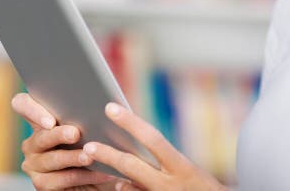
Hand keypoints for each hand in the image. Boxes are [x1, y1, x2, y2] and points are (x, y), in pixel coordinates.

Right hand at [11, 92, 135, 190]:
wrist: (101, 176)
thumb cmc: (96, 145)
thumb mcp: (92, 126)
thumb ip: (87, 112)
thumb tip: (103, 101)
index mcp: (40, 120)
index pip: (22, 104)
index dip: (31, 110)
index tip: (50, 121)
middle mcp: (33, 142)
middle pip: (41, 135)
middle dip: (58, 135)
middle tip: (75, 134)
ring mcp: (34, 164)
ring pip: (52, 159)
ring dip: (73, 157)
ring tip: (91, 156)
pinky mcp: (41, 184)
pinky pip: (62, 179)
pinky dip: (83, 175)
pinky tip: (99, 172)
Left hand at [82, 102, 229, 190]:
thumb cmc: (201, 187)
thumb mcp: (187, 169)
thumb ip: (163, 157)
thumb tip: (134, 138)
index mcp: (182, 166)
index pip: (152, 139)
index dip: (130, 122)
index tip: (110, 107)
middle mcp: (170, 184)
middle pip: (132, 165)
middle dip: (108, 154)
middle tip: (88, 145)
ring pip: (128, 185)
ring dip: (110, 174)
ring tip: (94, 160)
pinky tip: (118, 185)